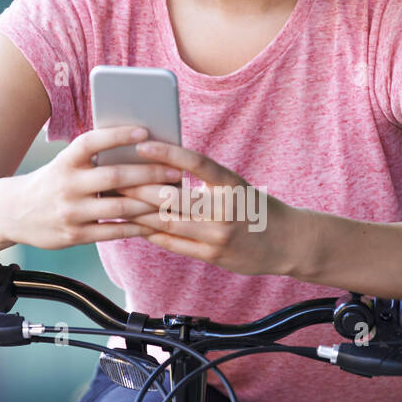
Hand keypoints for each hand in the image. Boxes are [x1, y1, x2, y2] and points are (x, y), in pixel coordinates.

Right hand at [5, 126, 183, 249]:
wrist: (12, 213)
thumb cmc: (51, 183)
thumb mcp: (63, 165)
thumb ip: (92, 159)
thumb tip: (137, 148)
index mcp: (65, 161)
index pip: (92, 142)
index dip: (118, 135)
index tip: (145, 131)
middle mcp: (67, 184)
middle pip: (115, 177)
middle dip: (150, 174)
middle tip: (175, 171)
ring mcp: (71, 212)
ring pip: (120, 207)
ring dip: (150, 203)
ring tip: (172, 198)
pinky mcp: (75, 235)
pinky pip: (114, 231)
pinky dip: (137, 227)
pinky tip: (155, 222)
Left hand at [121, 139, 307, 276]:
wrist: (289, 242)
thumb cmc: (258, 208)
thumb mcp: (237, 186)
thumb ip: (206, 181)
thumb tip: (165, 169)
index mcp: (232, 184)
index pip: (197, 163)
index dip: (168, 153)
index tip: (142, 145)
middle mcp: (225, 209)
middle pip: (173, 196)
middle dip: (138, 186)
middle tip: (112, 176)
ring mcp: (218, 235)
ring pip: (167, 222)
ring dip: (138, 212)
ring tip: (116, 201)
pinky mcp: (213, 256)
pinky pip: (174, 243)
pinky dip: (152, 233)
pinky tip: (135, 225)